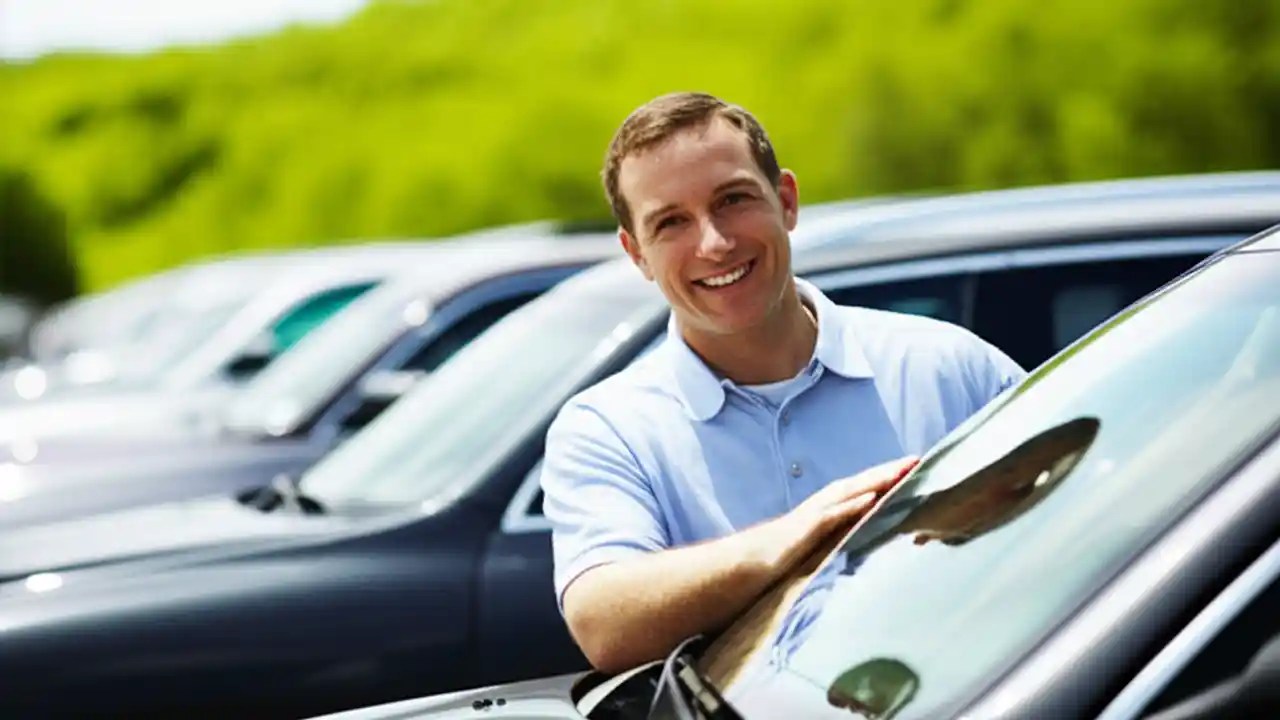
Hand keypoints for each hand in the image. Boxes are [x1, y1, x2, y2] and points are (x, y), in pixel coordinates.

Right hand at [762, 456, 918, 574]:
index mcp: (832, 503)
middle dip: (888, 470)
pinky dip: (854, 504)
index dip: (888, 475)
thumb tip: (870, 525)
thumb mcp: (826, 535)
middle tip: (915, 460)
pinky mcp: (811, 525)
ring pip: (852, 490)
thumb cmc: (792, 548)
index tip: (913, 466)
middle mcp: (827, 500)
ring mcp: (819, 510)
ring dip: (876, 480)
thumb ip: (845, 527)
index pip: (865, 485)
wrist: (759, 555)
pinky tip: (871, 498)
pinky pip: (835, 513)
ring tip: (899, 471)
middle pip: (862, 481)